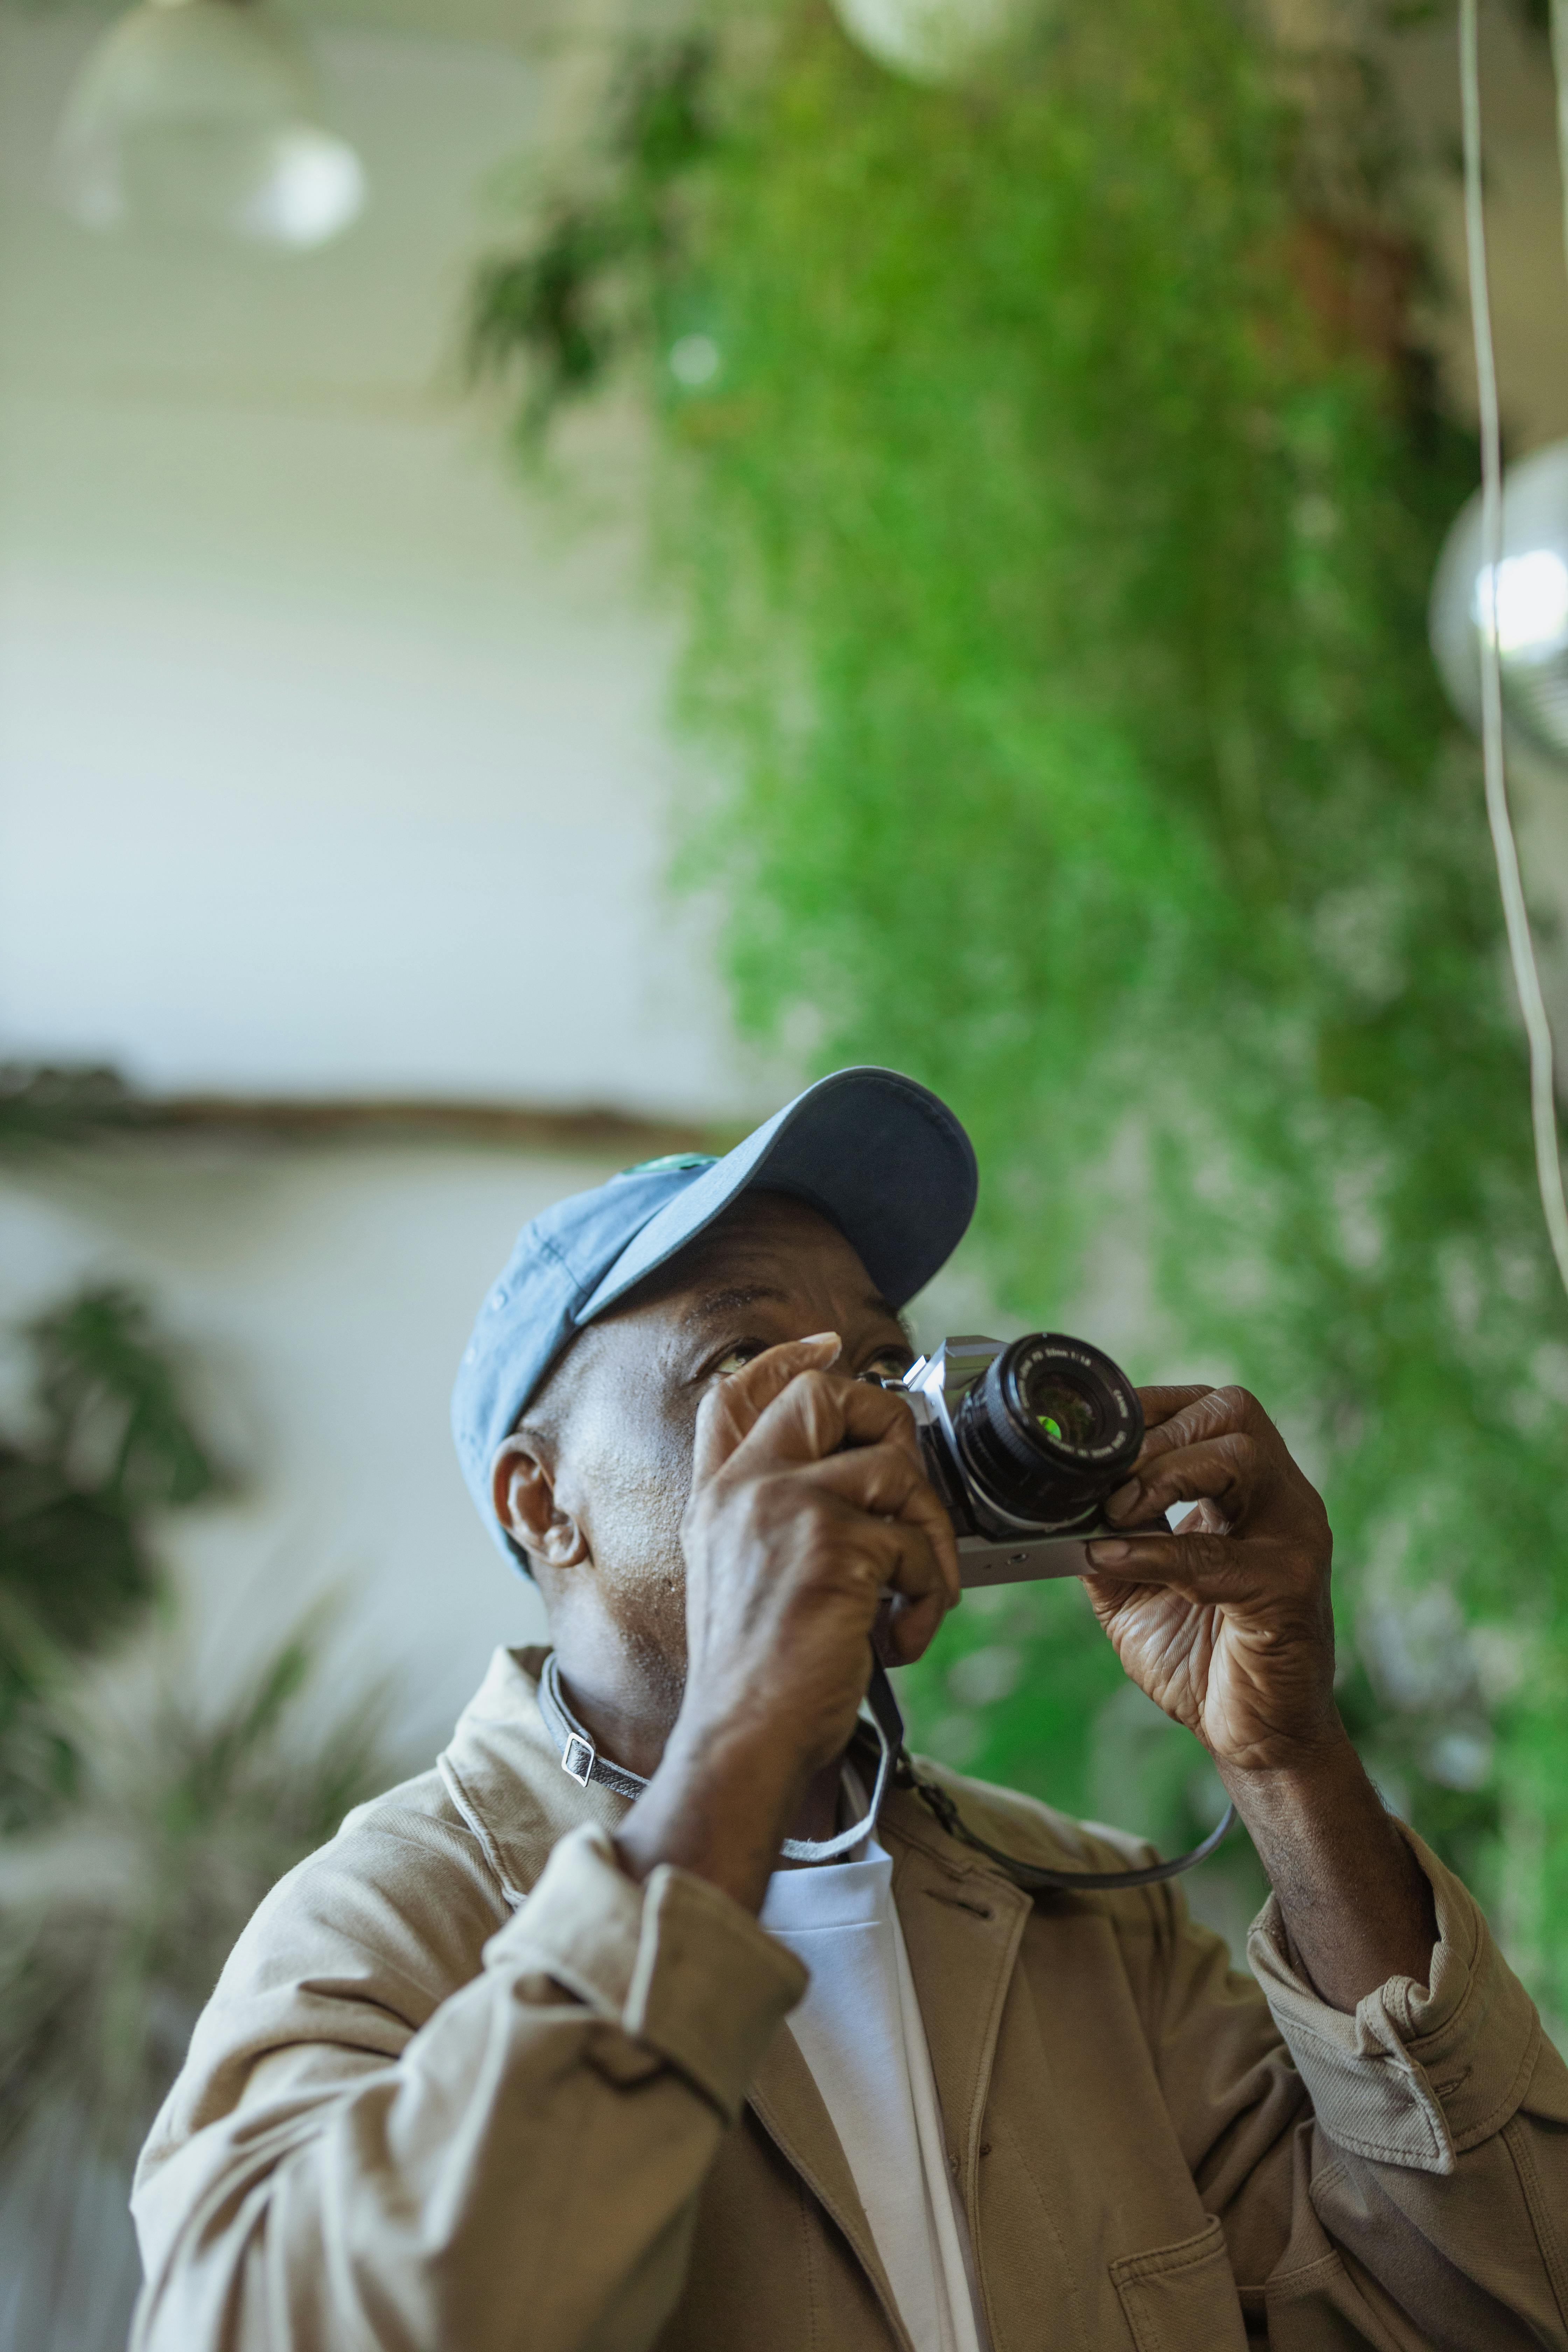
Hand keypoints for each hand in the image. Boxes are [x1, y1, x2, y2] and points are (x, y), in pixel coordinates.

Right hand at [616, 1334, 958, 1909]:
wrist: (745, 1737)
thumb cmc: (755, 1678)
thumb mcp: (740, 1580)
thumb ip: (774, 1524)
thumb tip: (855, 1493)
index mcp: (716, 1498)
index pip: (736, 1394)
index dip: (786, 1357)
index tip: (827, 1346)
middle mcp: (744, 1489)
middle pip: (824, 1394)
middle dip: (887, 1424)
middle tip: (904, 1491)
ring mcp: (787, 1508)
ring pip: (895, 1470)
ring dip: (926, 1540)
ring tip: (910, 1601)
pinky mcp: (836, 1543)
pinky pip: (917, 1544)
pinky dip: (928, 1597)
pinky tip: (899, 1638)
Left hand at [1083, 1384, 1337, 1772]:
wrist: (1252, 1739)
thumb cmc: (1202, 1659)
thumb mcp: (1132, 1588)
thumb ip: (1104, 1538)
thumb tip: (1055, 1501)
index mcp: (1249, 1494)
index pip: (1211, 1410)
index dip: (1152, 1406)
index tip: (1096, 1432)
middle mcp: (1281, 1504)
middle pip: (1233, 1412)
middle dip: (1160, 1432)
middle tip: (1111, 1479)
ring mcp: (1294, 1541)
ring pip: (1241, 1457)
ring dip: (1165, 1473)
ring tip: (1118, 1509)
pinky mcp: (1289, 1590)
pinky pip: (1218, 1553)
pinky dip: (1159, 1552)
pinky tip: (1118, 1559)